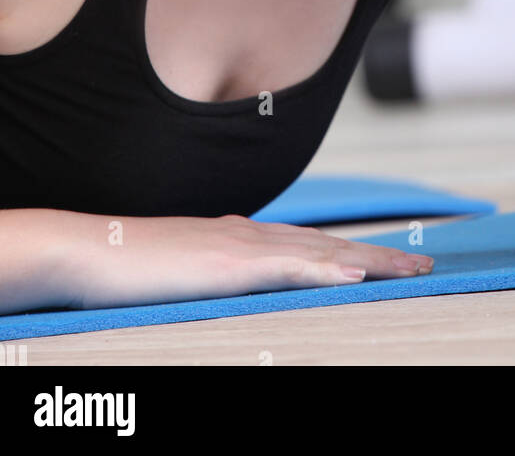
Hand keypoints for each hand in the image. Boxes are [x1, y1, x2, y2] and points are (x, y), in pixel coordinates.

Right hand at [64, 213, 433, 308]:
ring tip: (413, 270)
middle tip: (425, 265)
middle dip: (380, 255)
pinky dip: (327, 270)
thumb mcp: (184, 272)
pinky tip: (356, 275)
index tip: (390, 259)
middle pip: (331, 245)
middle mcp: (250, 234)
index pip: (313, 244)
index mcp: (241, 237)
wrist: (89, 252)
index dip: (354, 251)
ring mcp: (242, 246)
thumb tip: (239, 278)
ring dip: (372, 261)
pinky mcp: (229, 265)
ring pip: (323, 252)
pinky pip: (288, 268)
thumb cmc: (125, 268)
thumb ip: (216, 272)